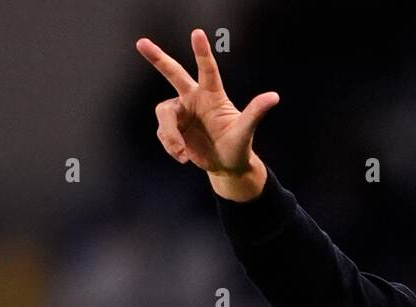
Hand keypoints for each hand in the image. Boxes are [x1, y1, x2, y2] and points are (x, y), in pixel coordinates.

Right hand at [135, 29, 277, 190]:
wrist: (226, 165)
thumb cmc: (238, 146)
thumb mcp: (245, 131)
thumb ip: (255, 112)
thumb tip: (274, 96)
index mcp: (213, 95)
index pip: (207, 70)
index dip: (202, 52)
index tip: (197, 33)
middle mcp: (194, 99)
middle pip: (173, 73)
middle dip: (157, 58)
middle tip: (141, 43)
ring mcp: (182, 112)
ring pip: (164, 115)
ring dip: (170, 136)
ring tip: (182, 154)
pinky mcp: (173, 128)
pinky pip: (163, 133)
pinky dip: (171, 147)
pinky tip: (183, 157)